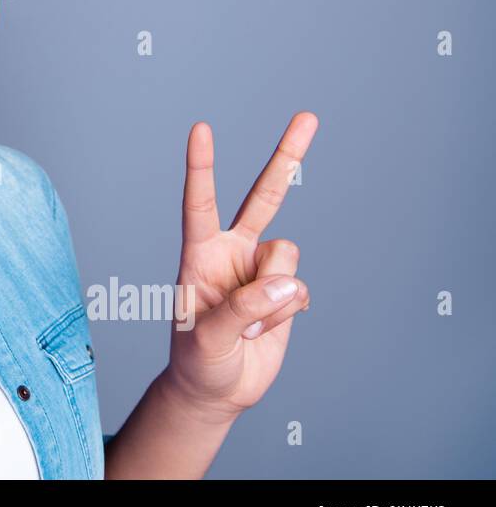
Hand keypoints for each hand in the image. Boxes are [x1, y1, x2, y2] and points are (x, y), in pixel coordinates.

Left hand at [161, 112, 318, 423]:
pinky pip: (300, 290)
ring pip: (287, 256)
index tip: (201, 129)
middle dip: (287, 157)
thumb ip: (244, 309)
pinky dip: (286, 314)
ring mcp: (259, 269)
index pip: (199, 203)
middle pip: (263, 196)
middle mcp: (231, 251)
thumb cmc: (197, 361)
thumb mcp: (208, 339)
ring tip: (249, 324)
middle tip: (308, 116)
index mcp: (199, 254)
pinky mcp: (284, 290)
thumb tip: (288, 282)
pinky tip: (264, 331)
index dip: (202, 167)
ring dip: (275, 295)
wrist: (217, 390)